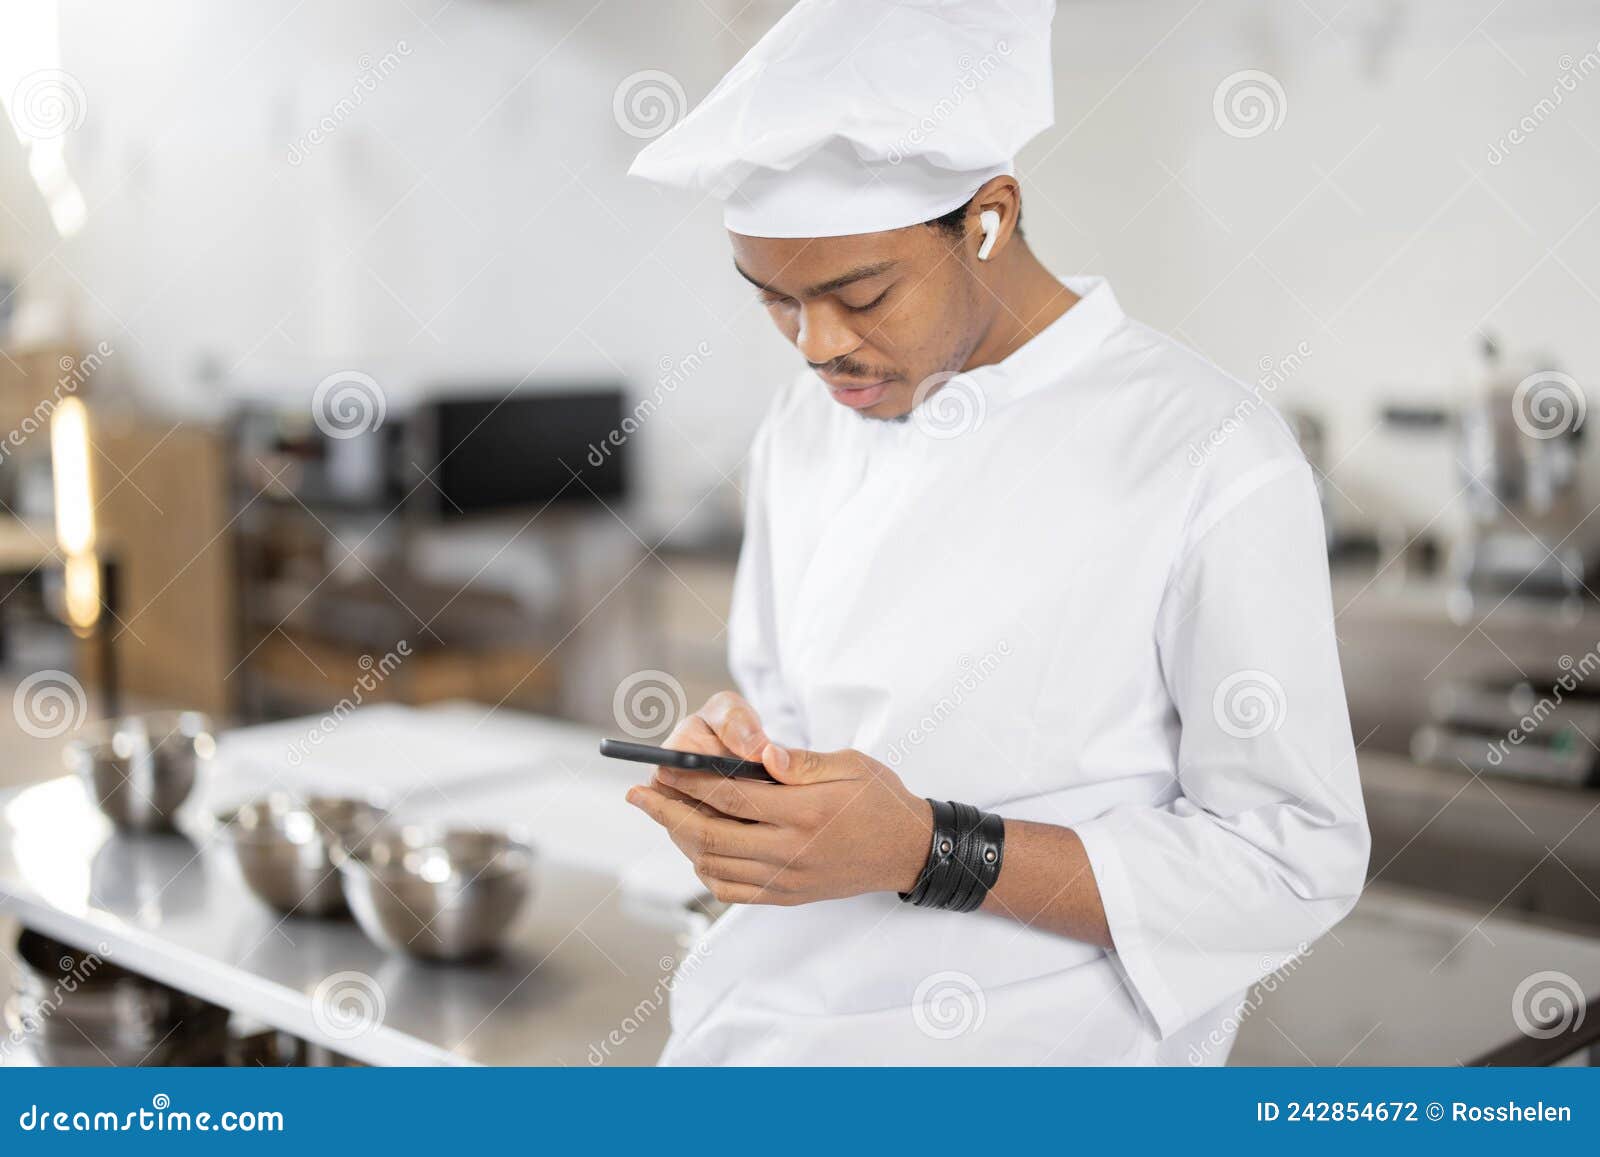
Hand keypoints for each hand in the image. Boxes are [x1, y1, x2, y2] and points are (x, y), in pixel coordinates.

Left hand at [626, 691, 932, 905]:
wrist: (907, 851)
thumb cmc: (879, 800)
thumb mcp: (850, 765)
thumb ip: (802, 762)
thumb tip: (761, 752)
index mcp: (805, 812)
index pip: (731, 797)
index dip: (689, 781)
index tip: (662, 766)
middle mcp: (791, 850)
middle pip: (710, 835)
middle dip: (666, 812)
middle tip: (639, 794)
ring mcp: (786, 879)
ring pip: (713, 864)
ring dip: (679, 839)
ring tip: (662, 814)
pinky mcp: (786, 896)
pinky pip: (730, 889)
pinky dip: (704, 868)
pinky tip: (695, 846)